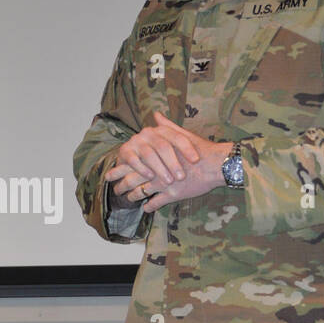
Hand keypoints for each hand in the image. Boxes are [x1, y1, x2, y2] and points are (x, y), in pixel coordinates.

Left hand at [106, 112, 232, 211]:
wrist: (214, 163)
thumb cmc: (199, 148)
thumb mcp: (181, 134)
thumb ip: (165, 127)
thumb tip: (156, 115)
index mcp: (155, 155)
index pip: (131, 163)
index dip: (118, 169)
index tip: (108, 174)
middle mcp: (156, 170)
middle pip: (132, 180)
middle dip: (121, 186)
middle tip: (115, 190)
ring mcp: (163, 183)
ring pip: (141, 192)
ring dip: (132, 196)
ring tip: (127, 199)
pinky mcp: (172, 194)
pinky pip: (156, 202)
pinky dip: (149, 206)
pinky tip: (145, 207)